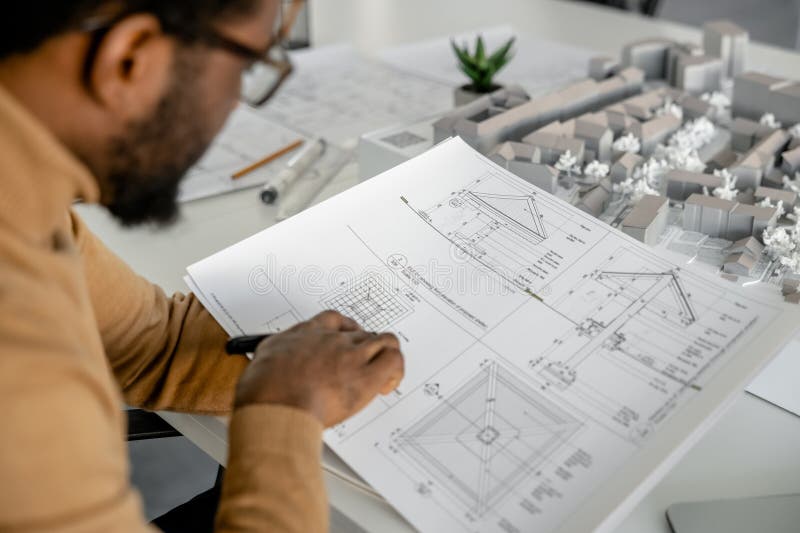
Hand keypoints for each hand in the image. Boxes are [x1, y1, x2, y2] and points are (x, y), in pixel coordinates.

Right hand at [233, 311, 404, 426]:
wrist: (275, 409)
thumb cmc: (264, 394)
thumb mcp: (261, 365)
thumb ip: (275, 362)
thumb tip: (270, 370)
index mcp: (305, 334)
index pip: (333, 321)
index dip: (345, 329)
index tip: (346, 339)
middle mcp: (331, 340)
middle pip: (361, 332)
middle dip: (364, 350)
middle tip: (362, 367)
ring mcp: (351, 355)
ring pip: (384, 341)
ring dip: (386, 356)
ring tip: (382, 373)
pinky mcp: (366, 376)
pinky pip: (394, 361)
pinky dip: (396, 371)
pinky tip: (387, 385)